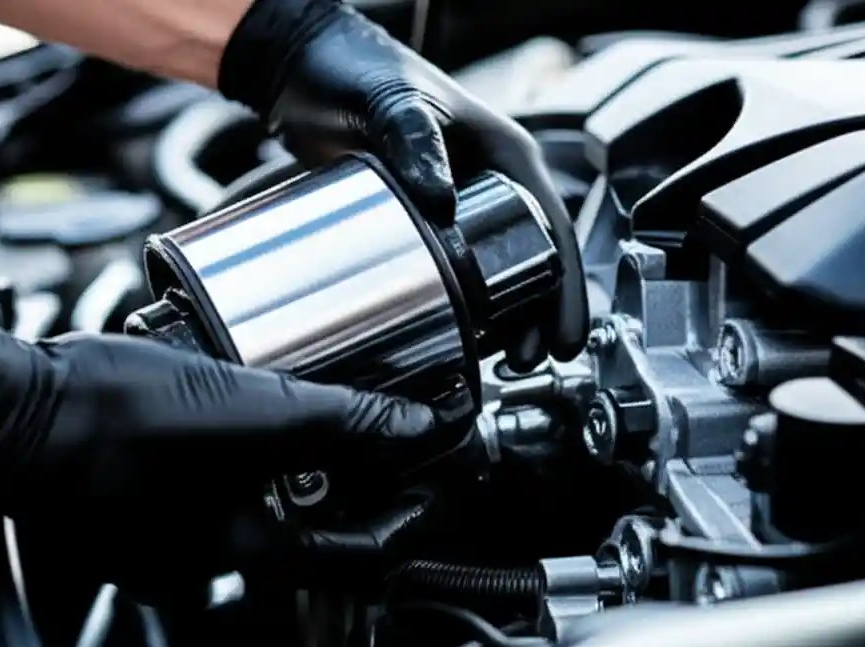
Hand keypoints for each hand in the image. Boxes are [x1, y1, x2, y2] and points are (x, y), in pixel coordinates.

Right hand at [0, 322, 441, 513]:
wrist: (10, 409)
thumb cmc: (106, 422)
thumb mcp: (248, 413)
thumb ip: (340, 423)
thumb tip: (416, 429)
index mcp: (241, 553)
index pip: (361, 554)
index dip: (414, 511)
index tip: (442, 471)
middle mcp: (210, 556)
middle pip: (319, 523)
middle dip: (363, 473)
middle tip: (395, 427)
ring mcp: (175, 530)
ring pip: (271, 497)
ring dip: (308, 452)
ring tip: (333, 399)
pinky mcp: (149, 494)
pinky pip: (225, 477)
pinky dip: (255, 444)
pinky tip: (256, 395)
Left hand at [218, 0, 587, 357]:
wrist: (301, 70)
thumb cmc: (354, 68)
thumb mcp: (391, 101)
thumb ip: (413, 139)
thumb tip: (440, 198)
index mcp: (503, 154)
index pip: (552, 229)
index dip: (563, 288)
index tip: (562, 336)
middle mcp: (489, 183)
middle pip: (531, 263)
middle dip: (535, 317)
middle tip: (522, 361)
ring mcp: (456, 205)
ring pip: (496, 273)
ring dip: (501, 319)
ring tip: (492, 361)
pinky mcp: (421, 221)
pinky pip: (454, 271)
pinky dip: (463, 306)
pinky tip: (453, 335)